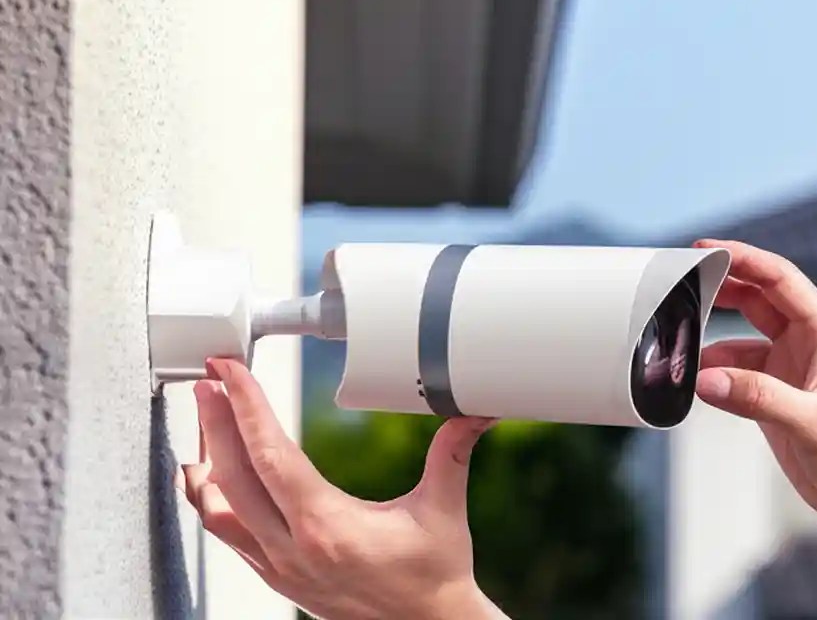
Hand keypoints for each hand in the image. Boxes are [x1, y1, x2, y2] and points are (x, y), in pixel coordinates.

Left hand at [179, 359, 504, 619]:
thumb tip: (474, 411)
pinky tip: (210, 478)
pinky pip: (227, 536)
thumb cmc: (435, 573)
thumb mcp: (443, 508)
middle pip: (232, 477)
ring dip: (207, 462)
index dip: (247, 408)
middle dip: (215, 422)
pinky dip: (212, 500)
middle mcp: (293, 548)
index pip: (271, 455)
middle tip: (207, 381)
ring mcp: (279, 567)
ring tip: (208, 422)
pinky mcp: (277, 577)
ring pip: (218, 511)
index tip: (231, 374)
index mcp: (328, 525)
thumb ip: (452, 452)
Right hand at [693, 240, 816, 527]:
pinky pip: (738, 370)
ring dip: (713, 336)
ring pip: (743, 334)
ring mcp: (792, 369)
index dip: (743, 258)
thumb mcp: (812, 422)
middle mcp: (810, 344)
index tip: (706, 251)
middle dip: (722, 287)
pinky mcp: (777, 395)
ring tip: (682, 340)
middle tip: (683, 280)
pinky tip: (697, 380)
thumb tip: (707, 378)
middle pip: (759, 297)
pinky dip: (716, 371)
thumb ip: (758, 397)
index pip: (780, 280)